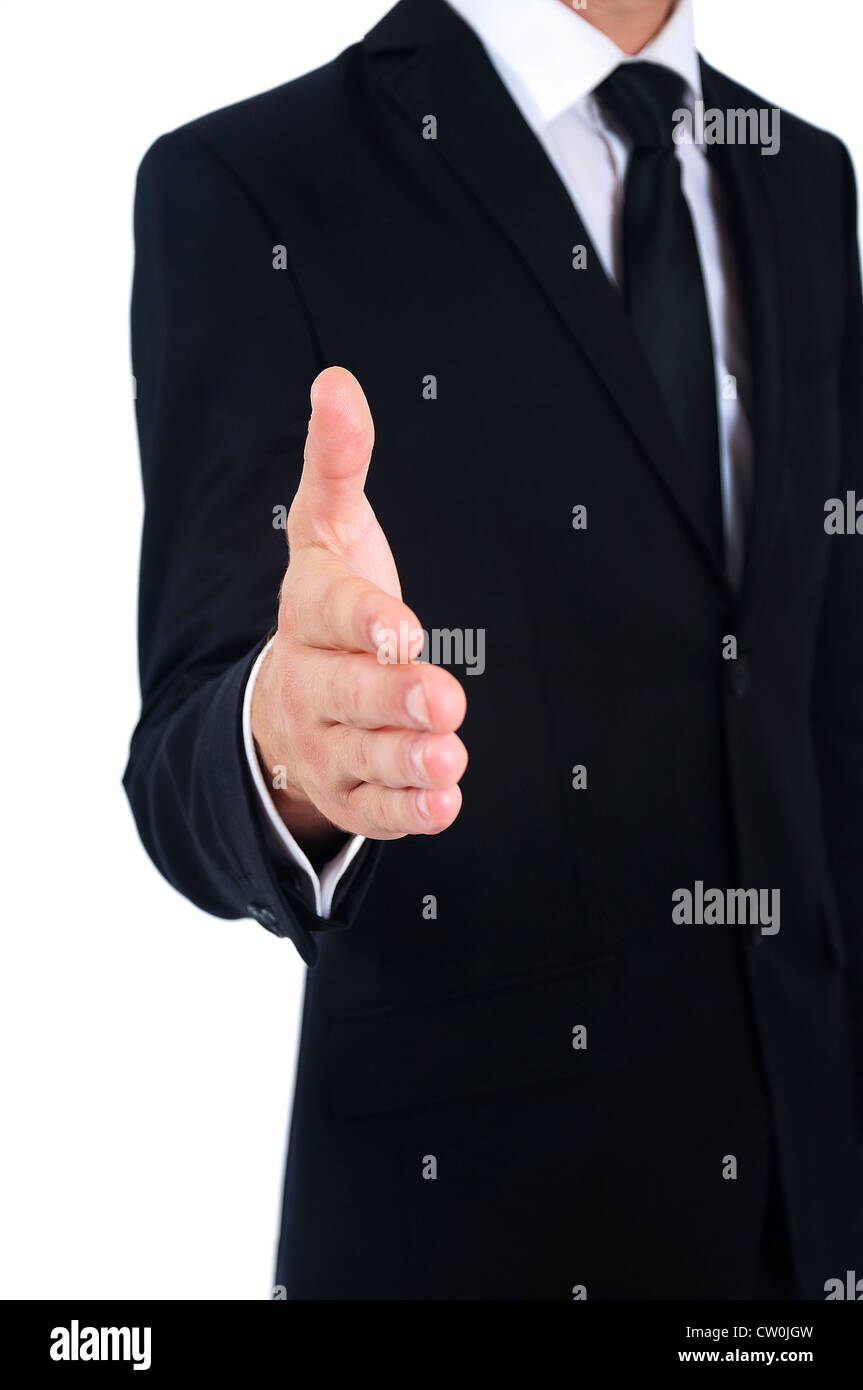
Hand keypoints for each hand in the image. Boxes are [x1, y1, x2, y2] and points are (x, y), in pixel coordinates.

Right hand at [251, 367, 467, 853]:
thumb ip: (337, 464)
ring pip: (363, 755)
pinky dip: (408, 811)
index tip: (404, 628)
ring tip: (449, 758)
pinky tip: (445, 804)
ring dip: (406, 759)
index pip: (328, 614)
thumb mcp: (328, 533)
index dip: (364, 621)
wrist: (283, 704)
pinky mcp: (351, 792)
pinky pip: (375, 808)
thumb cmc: (326, 609)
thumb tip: (338, 381)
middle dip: (390, 697)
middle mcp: (311, 681)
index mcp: (308, 612)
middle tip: (440, 696)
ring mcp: (327, 743)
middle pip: (345, 692)